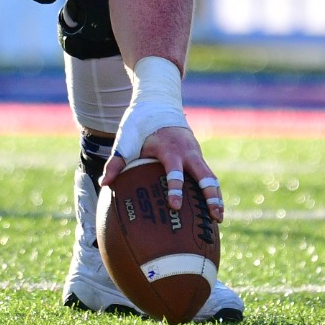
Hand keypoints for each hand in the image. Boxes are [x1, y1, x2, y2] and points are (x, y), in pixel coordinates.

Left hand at [101, 126, 224, 224]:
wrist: (159, 105)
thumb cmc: (140, 125)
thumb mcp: (126, 139)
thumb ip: (116, 161)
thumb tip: (105, 182)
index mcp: (169, 148)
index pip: (175, 171)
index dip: (175, 189)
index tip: (175, 206)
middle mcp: (187, 152)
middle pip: (204, 175)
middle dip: (210, 196)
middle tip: (214, 216)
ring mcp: (195, 154)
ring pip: (211, 177)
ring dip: (217, 197)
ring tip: (219, 219)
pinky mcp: (197, 157)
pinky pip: (209, 175)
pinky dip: (214, 191)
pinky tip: (214, 209)